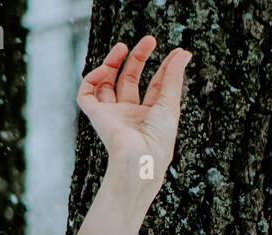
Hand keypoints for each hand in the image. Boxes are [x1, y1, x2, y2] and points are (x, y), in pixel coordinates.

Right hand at [77, 36, 191, 183]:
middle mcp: (130, 114)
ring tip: (123, 46)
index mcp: (150, 116)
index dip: (163, 68)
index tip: (176, 52)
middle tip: (150, 40)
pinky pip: (87, 93)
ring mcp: (112, 114)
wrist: (141, 158)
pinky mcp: (96, 115)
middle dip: (138, 60)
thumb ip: (173, 77)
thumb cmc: (159, 138)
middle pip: (129, 80)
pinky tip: (105, 69)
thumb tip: (185, 53)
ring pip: (107, 83)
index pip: (154, 87)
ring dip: (113, 62)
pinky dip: (92, 78)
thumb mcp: (170, 104)